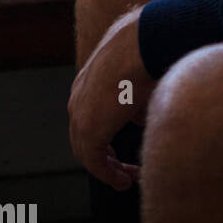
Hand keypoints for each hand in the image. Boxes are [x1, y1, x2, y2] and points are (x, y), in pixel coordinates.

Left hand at [68, 6, 155, 188]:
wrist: (143, 42)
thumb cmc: (146, 49)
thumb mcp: (138, 74)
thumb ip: (135, 100)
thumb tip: (139, 121)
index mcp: (85, 84)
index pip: (88, 119)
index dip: (104, 136)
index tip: (120, 151)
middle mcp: (76, 101)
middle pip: (84, 140)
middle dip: (105, 157)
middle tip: (125, 170)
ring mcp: (80, 116)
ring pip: (88, 154)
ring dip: (108, 169)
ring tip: (128, 179)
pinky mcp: (89, 131)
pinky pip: (96, 163)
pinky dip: (109, 175)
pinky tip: (126, 180)